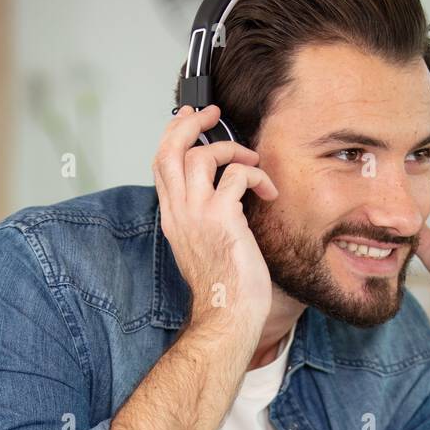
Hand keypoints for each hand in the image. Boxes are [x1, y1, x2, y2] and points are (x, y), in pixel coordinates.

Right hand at [152, 104, 276, 342]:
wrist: (227, 315)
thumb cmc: (224, 290)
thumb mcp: (205, 248)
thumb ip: (205, 220)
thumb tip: (225, 197)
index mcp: (174, 219)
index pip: (161, 165)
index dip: (174, 136)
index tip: (190, 121)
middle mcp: (180, 213)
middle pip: (169, 150)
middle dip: (190, 123)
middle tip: (212, 114)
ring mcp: (198, 214)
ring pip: (200, 155)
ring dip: (231, 148)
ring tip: (251, 162)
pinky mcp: (222, 217)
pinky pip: (238, 175)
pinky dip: (257, 176)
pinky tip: (268, 191)